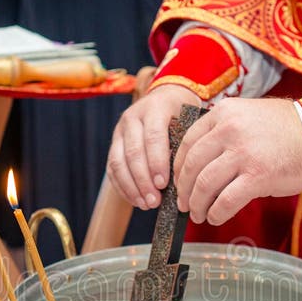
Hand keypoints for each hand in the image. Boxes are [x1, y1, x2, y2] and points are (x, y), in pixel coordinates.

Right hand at [107, 84, 201, 209]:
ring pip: (118, 162)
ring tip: (145, 204)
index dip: (157, 162)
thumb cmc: (183, 114)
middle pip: (133, 152)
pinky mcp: (114, 143)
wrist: (166, 96)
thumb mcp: (189, 120)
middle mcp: (132, 117)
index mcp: (155, 108)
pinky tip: (135, 200)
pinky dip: (122, 187)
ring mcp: (120, 130)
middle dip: (143, 180)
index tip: (163, 184)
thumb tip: (184, 179)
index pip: (153, 137)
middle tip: (154, 201)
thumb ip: (184, 143)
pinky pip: (112, 168)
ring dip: (131, 187)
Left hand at [174, 98, 301, 224]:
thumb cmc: (286, 130)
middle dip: (184, 190)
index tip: (177, 182)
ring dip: (197, 205)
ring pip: (204, 185)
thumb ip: (223, 133)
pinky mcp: (258, 176)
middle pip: (192, 166)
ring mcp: (243, 153)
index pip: (188, 143)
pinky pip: (226, 200)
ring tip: (198, 214)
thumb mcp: (248, 116)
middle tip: (184, 204)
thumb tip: (199, 164)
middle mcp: (229, 130)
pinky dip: (216, 213)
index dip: (178, 168)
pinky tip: (215, 218)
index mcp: (224, 113)